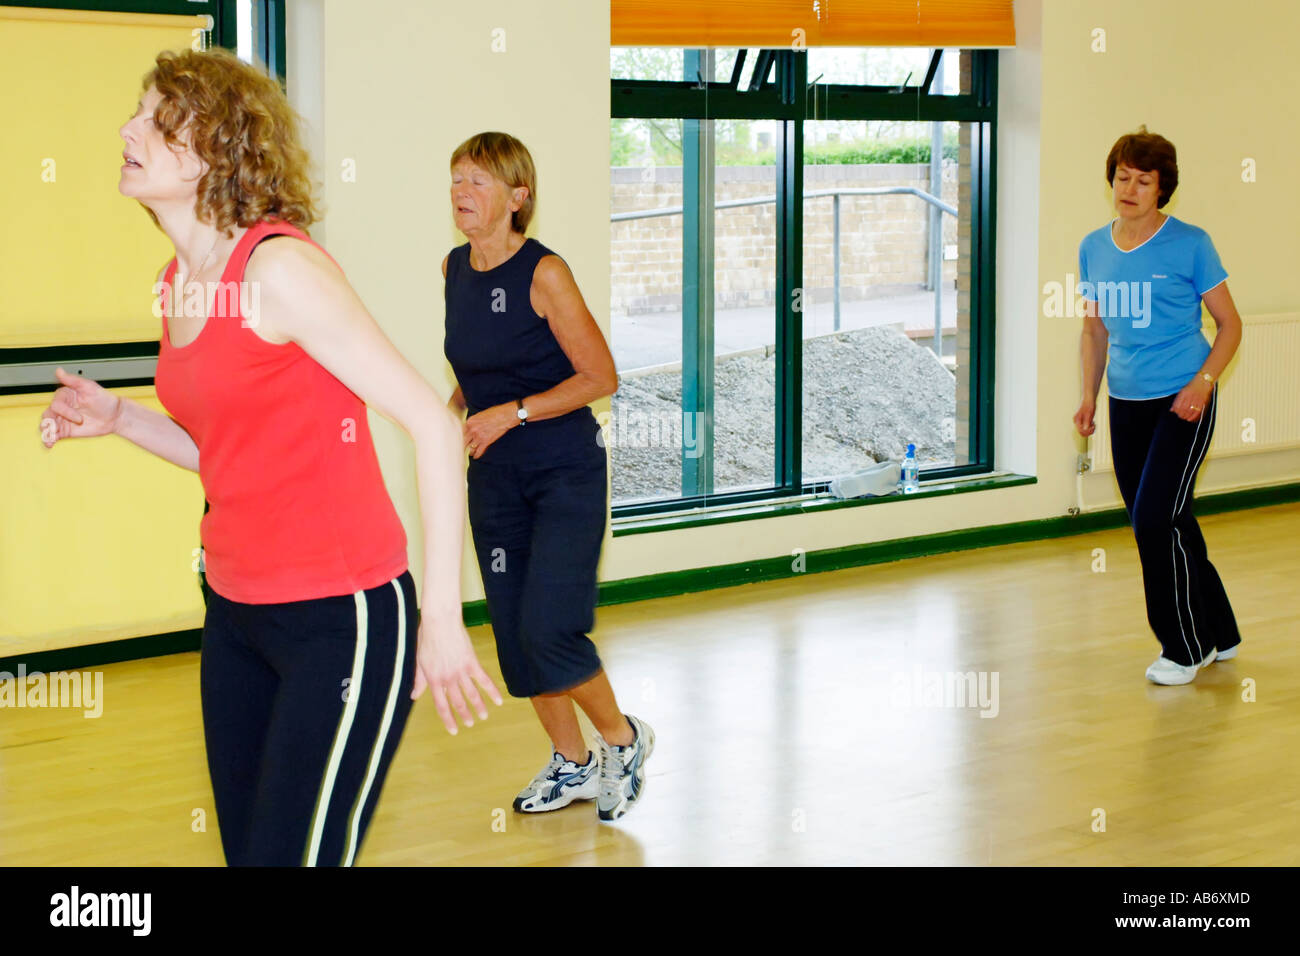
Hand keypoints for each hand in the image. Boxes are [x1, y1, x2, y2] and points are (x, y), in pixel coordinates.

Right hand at [39, 367, 123, 447]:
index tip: (80, 419)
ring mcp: (62, 419)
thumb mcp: (90, 388)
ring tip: (50, 439)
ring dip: (46, 432)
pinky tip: (49, 444)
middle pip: (48, 414)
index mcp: (65, 395)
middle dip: (50, 423)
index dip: (66, 413)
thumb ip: (73, 380)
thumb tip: (58, 370)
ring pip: (47, 425)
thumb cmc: (104, 399)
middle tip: (56, 430)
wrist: (115, 416)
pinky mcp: (65, 430)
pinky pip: (53, 435)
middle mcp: (61, 407)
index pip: (56, 404)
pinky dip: (49, 440)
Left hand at [410, 613, 502, 733]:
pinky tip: (499, 700)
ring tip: (483, 717)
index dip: (448, 719)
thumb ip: (418, 681)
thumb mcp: (419, 662)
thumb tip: (413, 696)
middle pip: (458, 702)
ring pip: (471, 694)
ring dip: (478, 707)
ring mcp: (460, 671)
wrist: (439, 622)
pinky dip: (492, 691)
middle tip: (470, 724)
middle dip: (464, 716)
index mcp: (433, 680)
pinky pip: (483, 680)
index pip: (441, 705)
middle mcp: (447, 679)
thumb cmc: (426, 639)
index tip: (453, 730)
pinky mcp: (471, 662)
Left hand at [463, 403, 516, 459]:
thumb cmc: (495, 413)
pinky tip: (476, 457)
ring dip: (469, 452)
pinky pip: (479, 451)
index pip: (461, 432)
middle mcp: (472, 429)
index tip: (459, 440)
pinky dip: (477, 455)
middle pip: (463, 441)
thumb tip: (471, 426)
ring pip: (470, 448)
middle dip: (462, 446)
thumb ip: (474, 421)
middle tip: (460, 449)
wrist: (504, 416)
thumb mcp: (480, 414)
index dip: (460, 437)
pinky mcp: (486, 441)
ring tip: (469, 453)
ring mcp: (479, 436)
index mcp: (470, 422)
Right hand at [1073, 397, 1096, 436]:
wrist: (1088, 399)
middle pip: (1081, 433)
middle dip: (1089, 431)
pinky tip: (1093, 423)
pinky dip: (1090, 428)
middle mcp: (1076, 422)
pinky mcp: (1082, 421)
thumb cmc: (1089, 405)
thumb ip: (1087, 421)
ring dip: (1090, 430)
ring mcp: (1079, 422)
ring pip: (1084, 431)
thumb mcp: (1089, 413)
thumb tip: (1085, 429)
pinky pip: (1085, 428)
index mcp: (1076, 420)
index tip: (1093, 426)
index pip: (1080, 431)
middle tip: (1094, 425)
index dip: (1088, 431)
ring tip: (1094, 423)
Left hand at [1170, 377, 1212, 421]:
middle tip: (1179, 415)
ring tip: (1184, 417)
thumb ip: (1176, 401)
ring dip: (1185, 416)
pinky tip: (1189, 419)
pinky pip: (1197, 412)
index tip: (1175, 412)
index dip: (1176, 411)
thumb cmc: (1191, 386)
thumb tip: (1171, 410)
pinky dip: (1193, 417)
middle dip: (1180, 414)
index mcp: (1184, 393)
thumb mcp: (1182, 391)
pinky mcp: (1203, 403)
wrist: (1203, 381)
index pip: (1177, 405)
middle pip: (1183, 409)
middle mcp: (1190, 397)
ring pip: (1190, 411)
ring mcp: (1197, 400)